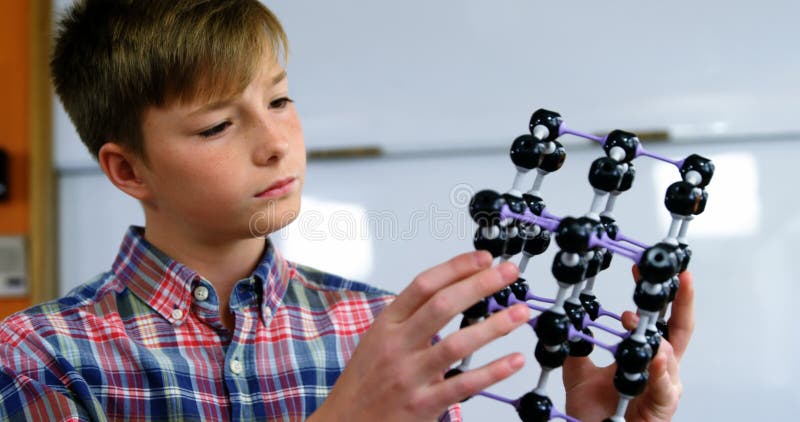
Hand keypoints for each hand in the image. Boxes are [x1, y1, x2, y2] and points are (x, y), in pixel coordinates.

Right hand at [309, 251, 530, 421]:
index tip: (483, 258)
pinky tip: (515, 360)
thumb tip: (450, 292)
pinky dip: (494, 371)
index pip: (423, 285)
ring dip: (495, 325)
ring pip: (458, 343)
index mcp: (386, 325)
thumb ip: (410, 319)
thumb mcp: (378, 340)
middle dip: (480, 285)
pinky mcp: (423, 404)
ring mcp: (410, 375)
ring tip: (521, 312)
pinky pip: (465, 384)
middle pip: (443, 306)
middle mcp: (397, 346)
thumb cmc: (364, 382)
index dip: (456, 268)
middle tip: (508, 273)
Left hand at [563, 269, 694, 420]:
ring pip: (670, 354)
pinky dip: (660, 368)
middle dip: (681, 300)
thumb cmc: (595, 414)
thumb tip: (566, 318)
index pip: (655, 318)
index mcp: (644, 356)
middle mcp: (660, 368)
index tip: (643, 267)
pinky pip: (664, 386)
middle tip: (677, 275)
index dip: (654, 292)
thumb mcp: (578, 372)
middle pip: (679, 328)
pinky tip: (655, 354)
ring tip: (636, 319)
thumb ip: (577, 346)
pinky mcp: (663, 407)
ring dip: (654, 334)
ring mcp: (664, 387)